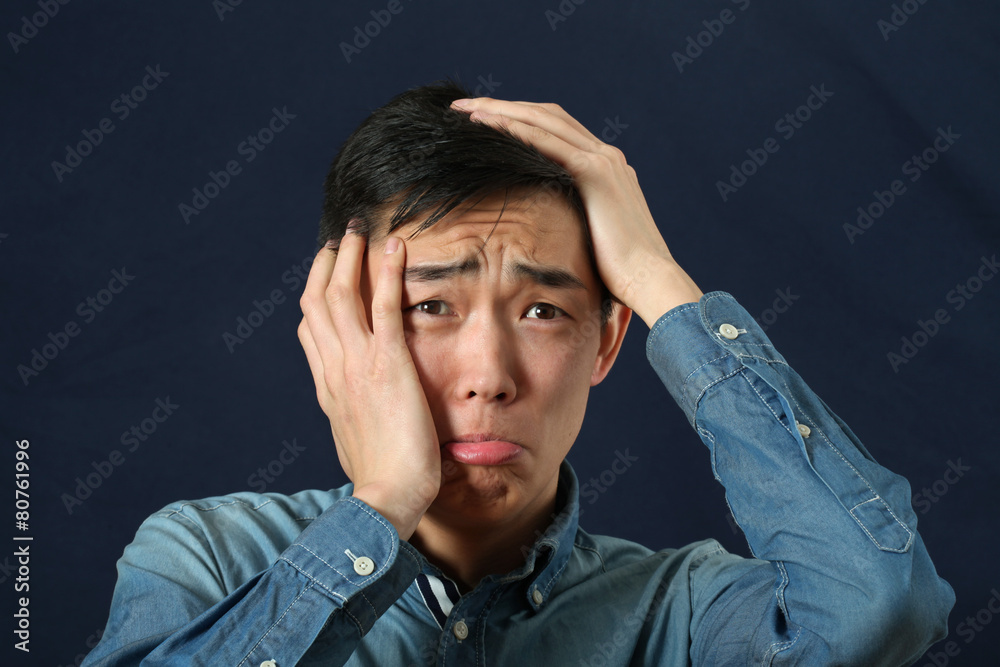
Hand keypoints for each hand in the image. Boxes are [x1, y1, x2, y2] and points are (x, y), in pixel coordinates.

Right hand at [298, 233, 439, 539]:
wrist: (385, 498)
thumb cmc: (380, 479)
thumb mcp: (355, 441)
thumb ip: (354, 415)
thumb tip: (357, 410)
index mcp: (328, 387)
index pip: (311, 331)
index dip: (316, 296)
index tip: (326, 275)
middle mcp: (335, 370)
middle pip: (318, 303)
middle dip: (327, 266)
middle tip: (339, 239)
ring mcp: (358, 365)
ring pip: (342, 297)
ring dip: (350, 258)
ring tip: (360, 231)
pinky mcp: (388, 365)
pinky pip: (385, 309)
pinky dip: (386, 274)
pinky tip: (395, 249)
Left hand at [451, 97, 702, 326]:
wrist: (648, 280)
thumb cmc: (619, 273)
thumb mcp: (591, 237)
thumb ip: (573, 221)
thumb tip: (548, 233)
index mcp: (605, 168)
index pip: (556, 130)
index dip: (519, 120)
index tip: (484, 122)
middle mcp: (605, 155)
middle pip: (547, 115)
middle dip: (504, 106)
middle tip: (464, 107)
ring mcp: (603, 160)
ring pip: (544, 120)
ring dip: (502, 111)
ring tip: (466, 110)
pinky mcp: (595, 173)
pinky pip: (548, 142)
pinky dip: (517, 129)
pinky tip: (488, 124)